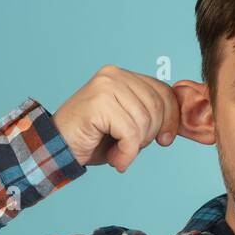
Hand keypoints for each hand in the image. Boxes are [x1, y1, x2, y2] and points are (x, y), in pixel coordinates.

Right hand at [53, 65, 181, 171]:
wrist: (57, 148)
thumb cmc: (92, 139)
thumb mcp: (128, 123)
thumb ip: (149, 115)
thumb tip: (177, 122)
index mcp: (124, 76)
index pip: (164, 91)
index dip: (171, 118)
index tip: (165, 139)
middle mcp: (114, 75)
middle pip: (157, 106)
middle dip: (150, 135)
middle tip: (130, 148)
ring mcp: (105, 86)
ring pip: (145, 121)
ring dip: (135, 147)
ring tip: (119, 154)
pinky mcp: (98, 102)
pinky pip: (130, 132)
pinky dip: (127, 153)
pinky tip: (116, 159)